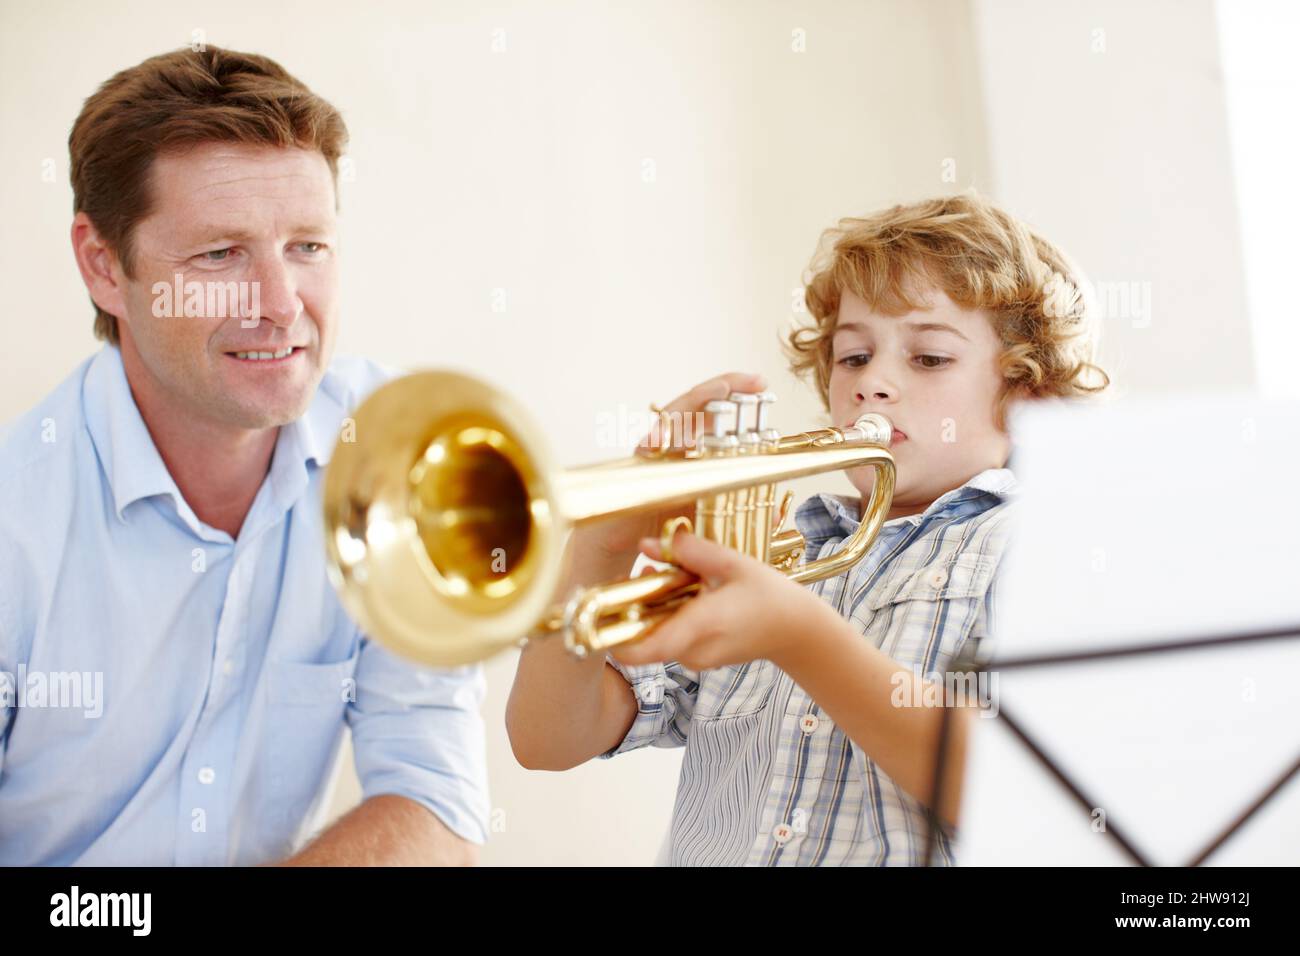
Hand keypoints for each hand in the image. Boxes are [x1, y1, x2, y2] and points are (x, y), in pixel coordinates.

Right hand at [561, 371, 765, 591]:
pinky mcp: (635, 468)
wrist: (620, 548)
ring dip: (696, 401)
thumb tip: (778, 512)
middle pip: (696, 404)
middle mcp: (672, 444)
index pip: (714, 413)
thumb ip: (738, 510)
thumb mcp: (708, 518)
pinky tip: (672, 435)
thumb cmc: (659, 530)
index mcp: (691, 450)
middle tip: (754, 380)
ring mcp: (652, 452)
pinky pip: (646, 447)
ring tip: (720, 390)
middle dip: (724, 386)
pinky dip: (659, 439)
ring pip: (672, 416)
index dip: (736, 395)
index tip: (763, 386)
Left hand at [608, 527, 836, 671]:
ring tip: (672, 577)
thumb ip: (691, 551)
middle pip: (643, 638)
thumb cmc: (770, 595)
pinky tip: (688, 594)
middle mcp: (693, 650)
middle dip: (634, 608)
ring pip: (656, 638)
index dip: (613, 636)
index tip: (599, 612)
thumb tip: (648, 543)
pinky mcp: (699, 660)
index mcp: (701, 625)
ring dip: (654, 611)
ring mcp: (696, 659)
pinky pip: (672, 640)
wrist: (798, 631)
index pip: (642, 647)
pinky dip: (671, 618)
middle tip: (641, 575)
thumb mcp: (733, 563)